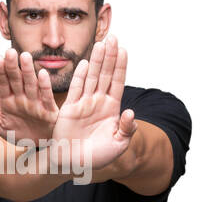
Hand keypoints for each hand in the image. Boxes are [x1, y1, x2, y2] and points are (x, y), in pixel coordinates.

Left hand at [0, 49, 58, 143]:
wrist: (39, 148)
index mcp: (9, 100)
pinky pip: (47, 97)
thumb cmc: (20, 135)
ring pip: (31, 85)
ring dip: (28, 71)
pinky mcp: (49, 111)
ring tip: (24, 57)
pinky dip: (45, 86)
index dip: (0, 71)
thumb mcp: (0, 125)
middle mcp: (23, 99)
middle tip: (10, 52)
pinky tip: (42, 74)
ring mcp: (36, 104)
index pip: (3, 82)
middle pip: (17, 80)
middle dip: (13, 66)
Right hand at [53, 35, 135, 172]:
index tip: (124, 49)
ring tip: (101, 44)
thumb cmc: (98, 157)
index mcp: (112, 109)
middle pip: (105, 74)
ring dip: (96, 61)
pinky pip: (76, 89)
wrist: (75, 164)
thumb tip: (131, 112)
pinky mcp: (70, 108)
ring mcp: (84, 103)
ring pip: (91, 77)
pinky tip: (84, 63)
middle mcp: (98, 102)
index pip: (118, 82)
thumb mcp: (119, 144)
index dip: (121, 66)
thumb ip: (127, 129)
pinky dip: (80, 76)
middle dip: (109, 56)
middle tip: (113, 37)